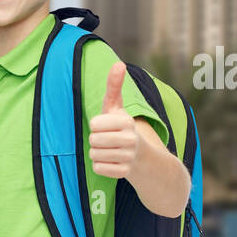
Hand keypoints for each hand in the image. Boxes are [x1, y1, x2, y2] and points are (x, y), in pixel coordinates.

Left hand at [88, 62, 138, 178]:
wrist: (143, 157)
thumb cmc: (122, 128)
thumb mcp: (117, 107)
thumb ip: (114, 86)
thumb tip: (119, 63)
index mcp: (127, 121)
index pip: (94, 124)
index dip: (96, 125)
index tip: (106, 126)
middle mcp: (131, 139)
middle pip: (93, 140)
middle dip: (95, 140)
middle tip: (107, 140)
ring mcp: (128, 157)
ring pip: (94, 155)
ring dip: (97, 153)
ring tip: (110, 150)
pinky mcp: (124, 172)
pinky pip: (98, 168)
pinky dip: (100, 166)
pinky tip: (112, 161)